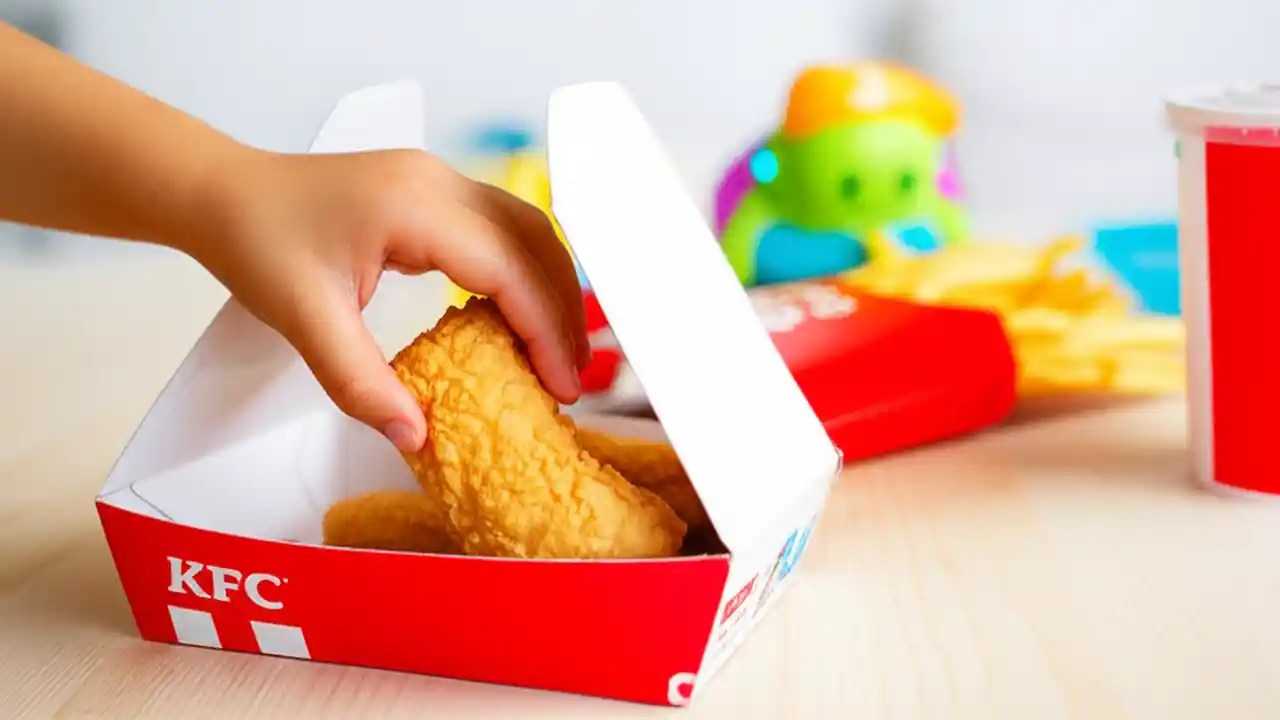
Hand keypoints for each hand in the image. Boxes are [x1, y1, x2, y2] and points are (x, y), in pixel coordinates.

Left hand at [189, 146, 589, 452]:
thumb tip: (415, 435)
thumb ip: (360, 382)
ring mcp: (439, 179)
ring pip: (528, 229)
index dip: (544, 328)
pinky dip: (524, 273)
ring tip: (557, 354)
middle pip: (536, 240)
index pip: (507, 267)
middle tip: (572, 377)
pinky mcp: (433, 191)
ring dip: (551, 289)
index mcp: (413, 205)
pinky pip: (502, 229)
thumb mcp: (303, 320)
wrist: (222, 192)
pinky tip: (518, 318)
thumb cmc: (255, 243)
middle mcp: (438, 181)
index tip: (561, 385)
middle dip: (564, 311)